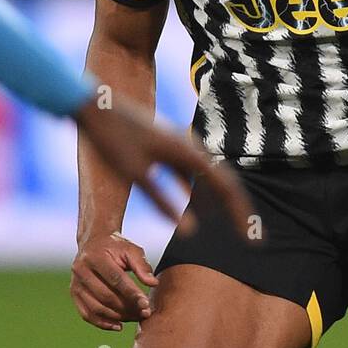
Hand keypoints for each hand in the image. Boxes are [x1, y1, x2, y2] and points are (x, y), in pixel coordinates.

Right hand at [70, 230, 155, 330]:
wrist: (94, 242)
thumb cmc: (116, 247)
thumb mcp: (131, 250)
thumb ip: (142, 266)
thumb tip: (153, 284)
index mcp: (95, 256)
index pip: (116, 279)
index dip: (132, 293)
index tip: (146, 304)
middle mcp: (81, 270)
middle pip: (106, 296)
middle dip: (127, 308)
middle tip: (144, 313)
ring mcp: (75, 283)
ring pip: (97, 308)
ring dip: (118, 317)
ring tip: (135, 317)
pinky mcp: (74, 293)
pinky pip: (87, 314)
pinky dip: (102, 323)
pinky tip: (118, 326)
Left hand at [73, 96, 250, 233]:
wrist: (95, 108)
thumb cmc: (113, 140)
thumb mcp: (136, 175)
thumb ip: (162, 203)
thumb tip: (189, 232)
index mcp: (188, 153)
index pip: (226, 188)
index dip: (240, 214)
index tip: (251, 239)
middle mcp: (190, 147)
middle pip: (223, 182)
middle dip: (236, 210)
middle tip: (249, 237)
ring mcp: (179, 146)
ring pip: (208, 178)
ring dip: (219, 202)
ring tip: (230, 225)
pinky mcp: (167, 148)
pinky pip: (191, 174)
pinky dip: (198, 193)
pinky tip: (197, 210)